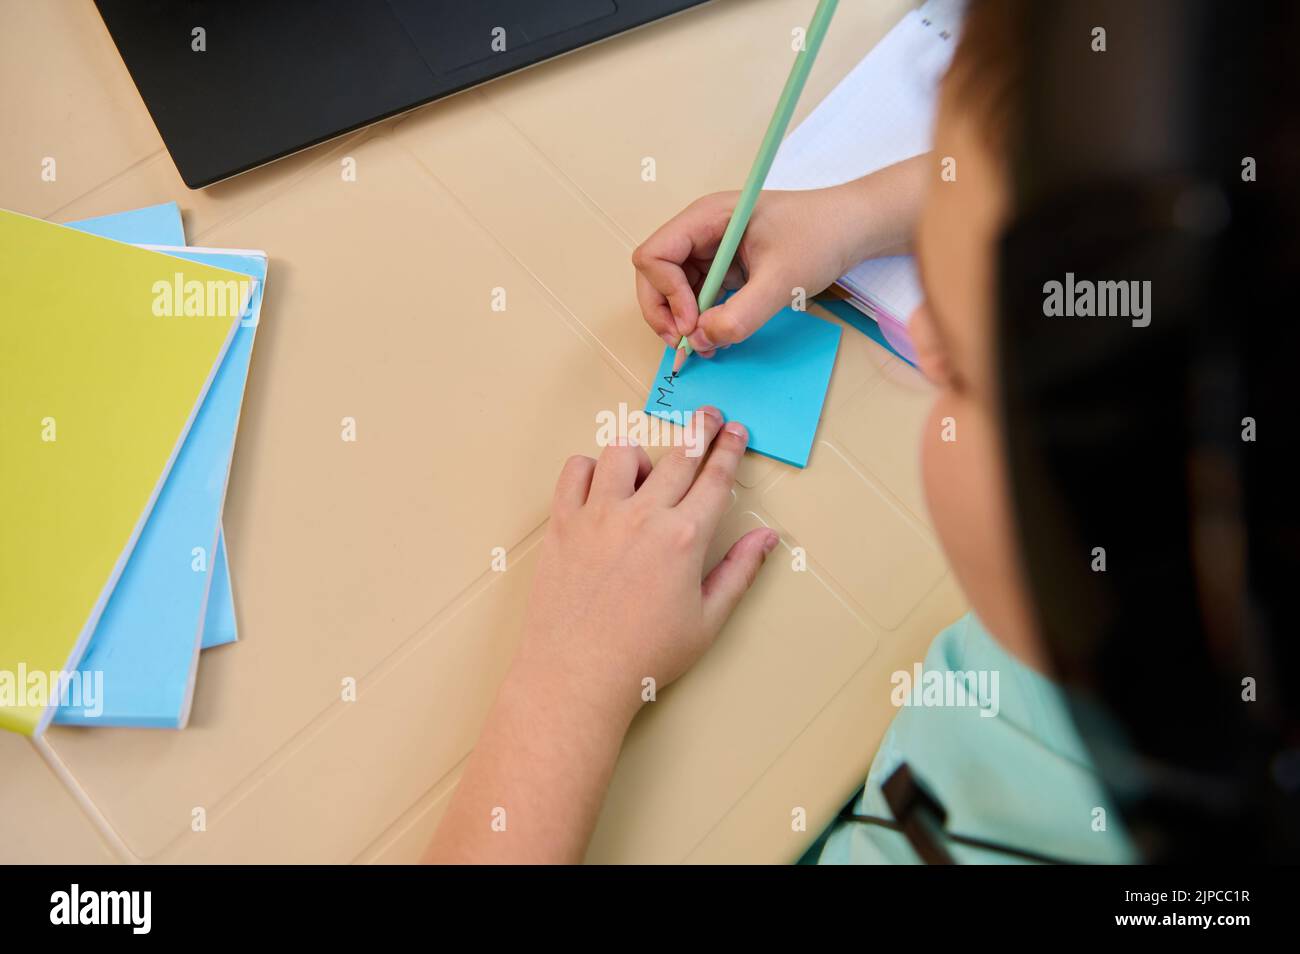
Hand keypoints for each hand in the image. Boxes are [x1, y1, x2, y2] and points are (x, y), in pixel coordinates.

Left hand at [425, 408, 777, 862]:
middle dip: (699, 430)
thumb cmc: (645, 656)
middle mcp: (642, 516)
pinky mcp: (562, 524)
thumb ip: (739, 572)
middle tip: (708, 416)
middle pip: (678, 456)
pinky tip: (599, 484)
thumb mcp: (708, 620)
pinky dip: (589, 469)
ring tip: (646, 471)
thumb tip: (767, 537)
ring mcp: (598, 515)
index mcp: (684, 538)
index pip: (715, 478)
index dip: (729, 449)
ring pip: (622, 454)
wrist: (577, 674)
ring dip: (641, 455)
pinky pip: (574, 472)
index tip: (735, 430)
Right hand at [631, 157, 929, 354]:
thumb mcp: (782, 280)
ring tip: (705, 345)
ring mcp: (711, 250)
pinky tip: (717, 335)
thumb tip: (705, 340)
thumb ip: (742, 314)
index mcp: (706, 218)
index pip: (654, 255)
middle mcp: (701, 231)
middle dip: (665, 312)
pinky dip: (700, 320)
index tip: (692, 323)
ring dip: (681, 321)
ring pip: (672, 289)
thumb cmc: (822, 236)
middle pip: (655, 274)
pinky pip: (697, 296)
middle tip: (686, 345)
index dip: (665, 294)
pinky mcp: (725, 268)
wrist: (853, 228)